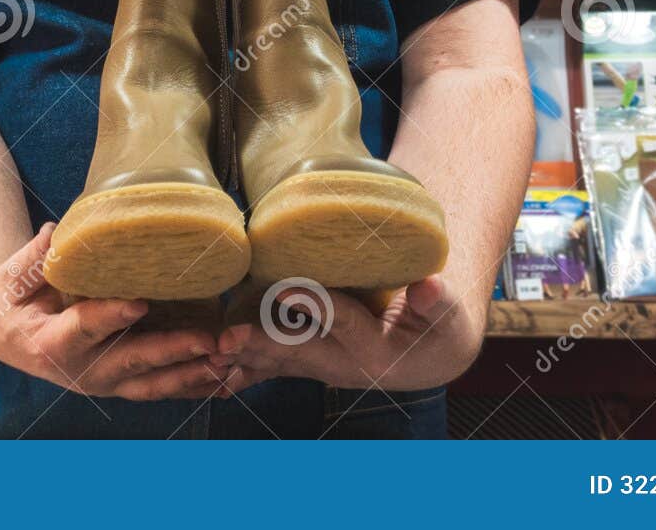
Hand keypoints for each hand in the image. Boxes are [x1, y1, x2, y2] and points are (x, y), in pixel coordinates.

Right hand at [0, 223, 230, 400]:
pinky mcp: (123, 383)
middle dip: (172, 351)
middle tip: (207, 340)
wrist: (6, 334)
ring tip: (228, 361)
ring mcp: (105, 382)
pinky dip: (194, 386)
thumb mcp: (11, 280)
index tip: (139, 303)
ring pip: (153, 384)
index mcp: (51, 343)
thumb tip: (54, 233)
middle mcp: (82, 371)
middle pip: (131, 362)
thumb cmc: (10, 299)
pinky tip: (226, 380)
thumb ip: (34, 260)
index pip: (84, 328)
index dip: (111, 317)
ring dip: (193, 375)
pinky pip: (161, 388)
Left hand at [215, 276, 483, 393]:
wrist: (429, 354)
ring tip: (209, 350)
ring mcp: (320, 366)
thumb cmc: (439, 328)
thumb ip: (437, 303)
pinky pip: (269, 367)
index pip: (345, 324)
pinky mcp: (306, 361)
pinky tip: (211, 368)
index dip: (317, 305)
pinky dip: (240, 367)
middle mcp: (342, 365)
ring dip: (240, 356)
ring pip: (276, 360)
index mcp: (377, 351)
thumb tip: (430, 287)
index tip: (287, 288)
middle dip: (260, 345)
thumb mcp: (446, 316)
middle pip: (297, 351)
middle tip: (225, 340)